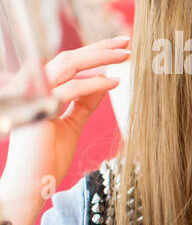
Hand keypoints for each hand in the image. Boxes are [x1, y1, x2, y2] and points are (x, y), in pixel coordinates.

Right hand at [0, 37, 128, 224]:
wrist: (33, 183)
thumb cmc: (49, 157)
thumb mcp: (72, 124)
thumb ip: (84, 103)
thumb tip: (104, 82)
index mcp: (39, 90)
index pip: (67, 63)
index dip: (94, 52)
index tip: (119, 47)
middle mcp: (32, 88)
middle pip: (68, 58)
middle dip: (99, 48)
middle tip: (126, 41)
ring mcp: (31, 96)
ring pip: (67, 65)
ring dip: (99, 58)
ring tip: (125, 56)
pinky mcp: (37, 109)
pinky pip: (69, 90)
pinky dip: (93, 84)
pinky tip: (114, 82)